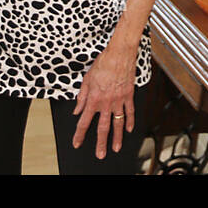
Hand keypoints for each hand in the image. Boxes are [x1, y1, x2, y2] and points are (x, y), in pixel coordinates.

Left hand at [72, 44, 136, 159]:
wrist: (119, 54)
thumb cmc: (103, 63)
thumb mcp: (86, 80)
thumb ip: (81, 97)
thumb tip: (77, 110)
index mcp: (93, 99)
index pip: (84, 122)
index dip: (79, 134)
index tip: (77, 143)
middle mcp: (106, 102)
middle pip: (102, 127)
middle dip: (100, 143)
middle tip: (100, 154)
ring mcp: (119, 100)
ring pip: (118, 123)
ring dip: (117, 137)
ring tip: (116, 147)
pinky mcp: (128, 95)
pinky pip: (130, 111)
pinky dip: (130, 121)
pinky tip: (129, 129)